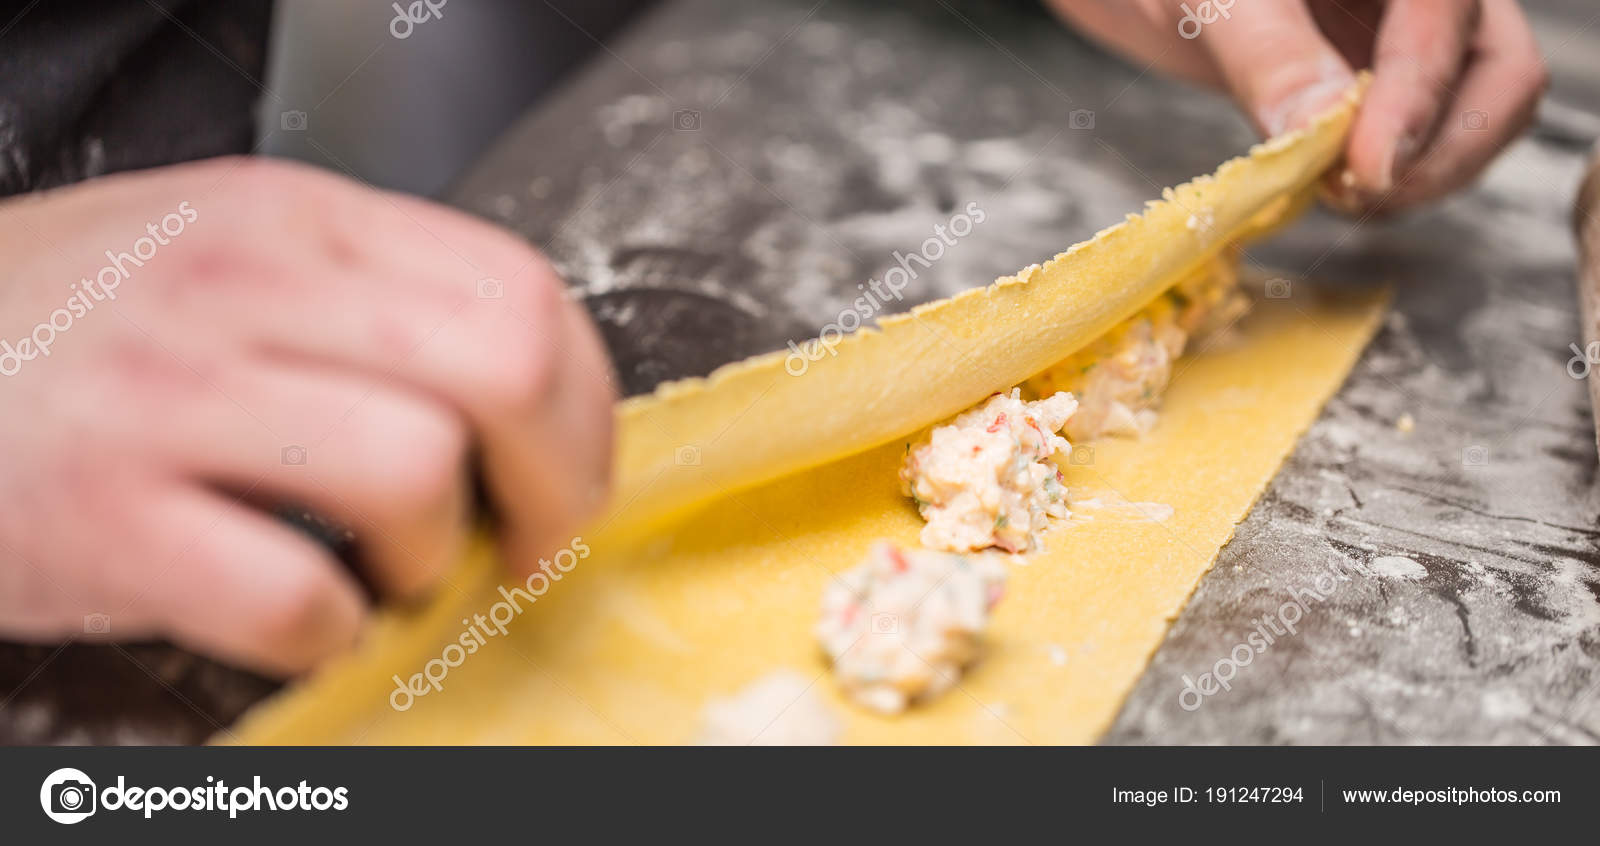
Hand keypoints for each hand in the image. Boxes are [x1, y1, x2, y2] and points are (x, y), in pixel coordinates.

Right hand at [0, 157, 614, 675]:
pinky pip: (295, 597)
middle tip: (521, 541)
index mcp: (295, 220)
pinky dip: (324, 632)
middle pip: (504, 370)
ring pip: (416, 474)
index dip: (582, 409)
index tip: (563, 474)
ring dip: (428, 557)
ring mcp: (166, 396)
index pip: (523, 292)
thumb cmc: (68, 326)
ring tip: (382, 568)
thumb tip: (529, 401)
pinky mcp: (103, 516)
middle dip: (553, 483)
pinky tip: (296, 611)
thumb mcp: (227, 255)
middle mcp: (240, 286)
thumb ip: (372, 303)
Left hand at [1048, 0, 1547, 211]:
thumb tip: (1321, 133)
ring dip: (1419, 177)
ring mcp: (1423, 38)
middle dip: (1439, 151)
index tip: (1365, 169)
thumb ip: (1269, 55)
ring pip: (1477, 117)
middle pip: (1500, 76)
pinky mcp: (1395, 84)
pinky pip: (1428, 140)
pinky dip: (1392, 178)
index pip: (1448, 19)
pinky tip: (1332, 187)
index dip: (1417, 100)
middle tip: (1355, 196)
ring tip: (1334, 193)